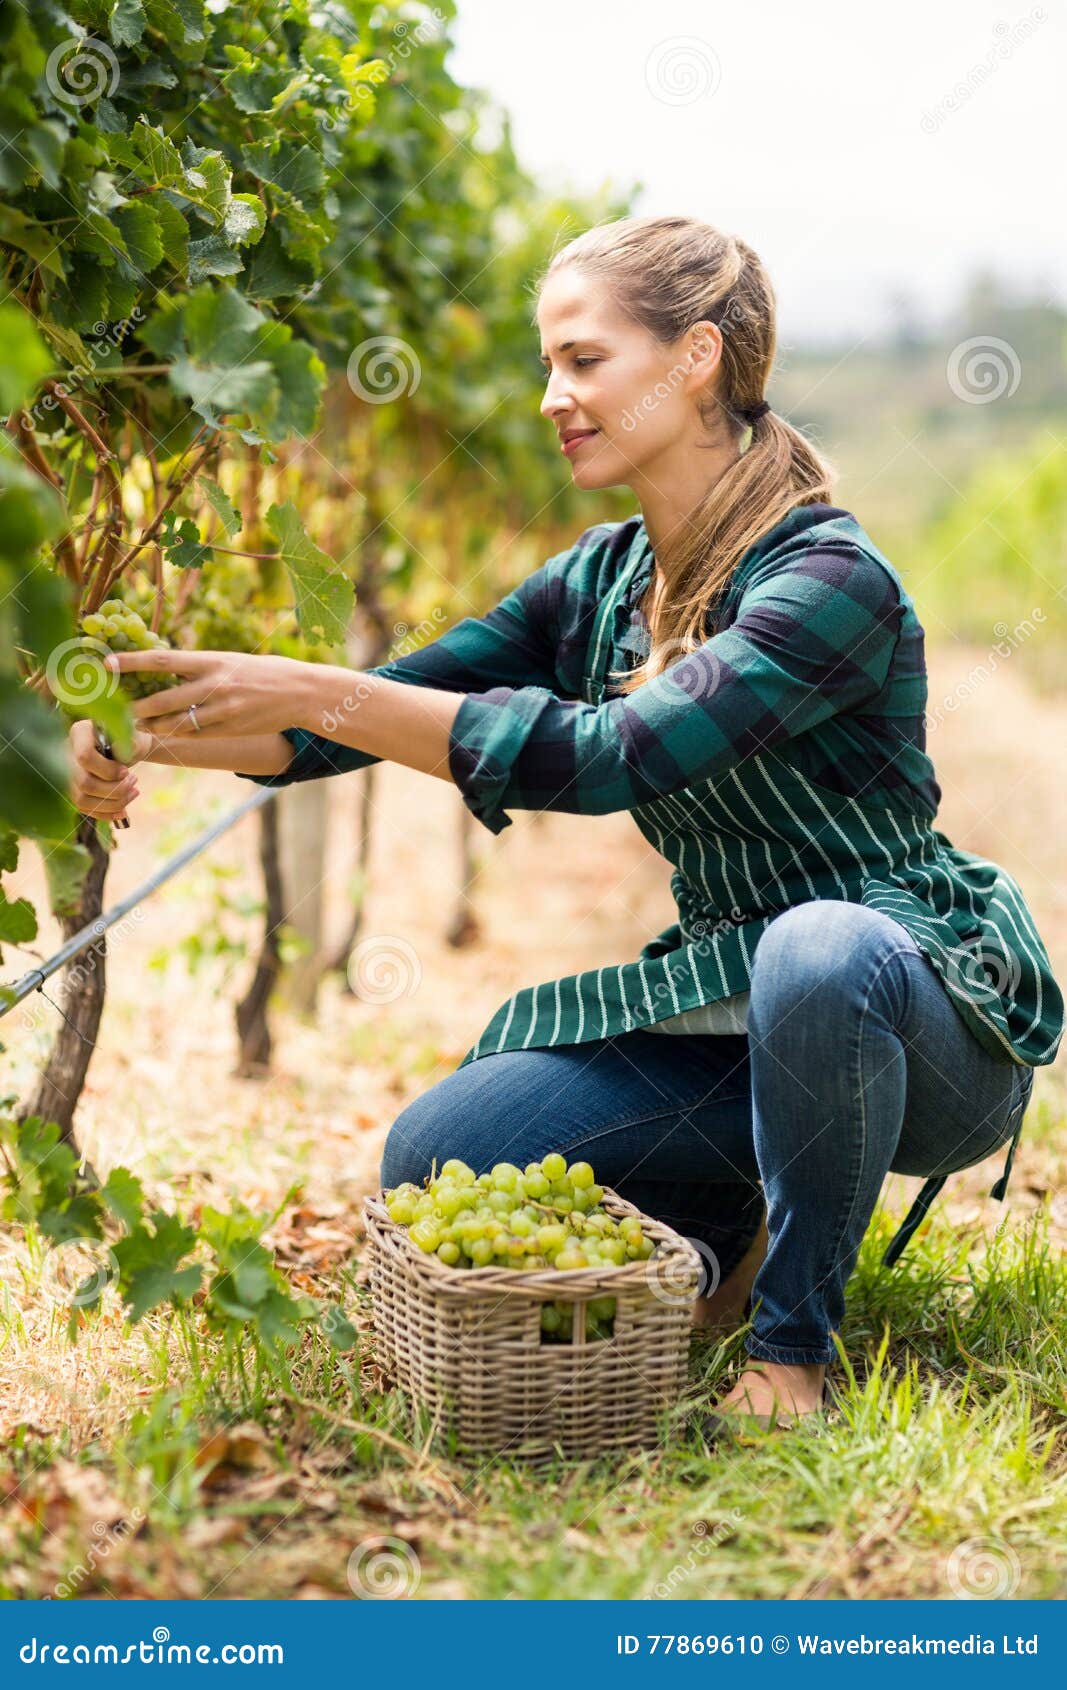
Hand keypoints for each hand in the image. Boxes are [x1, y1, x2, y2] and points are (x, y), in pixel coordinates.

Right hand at [67, 718, 147, 820]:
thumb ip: (129, 742)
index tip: (125, 772)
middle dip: (114, 789)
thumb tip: (123, 749)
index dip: (107, 770)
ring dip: (113, 802)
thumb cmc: (128, 740)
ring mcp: (66, 773)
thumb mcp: (132, 736)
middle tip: (134, 781)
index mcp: (79, 733)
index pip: (84, 757)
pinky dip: (106, 812)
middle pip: (84, 783)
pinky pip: (84, 808)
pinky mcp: (73, 789)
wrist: (127, 748)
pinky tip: (123, 810)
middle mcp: (66, 752)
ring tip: (133, 792)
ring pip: (82, 799)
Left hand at [102, 649, 314, 741]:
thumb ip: (200, 667)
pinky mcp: (230, 729)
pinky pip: (195, 735)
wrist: (301, 692)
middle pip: (162, 699)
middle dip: (135, 708)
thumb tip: (167, 667)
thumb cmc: (263, 672)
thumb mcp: (230, 661)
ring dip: (154, 727)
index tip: (107, 663)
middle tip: (116, 711)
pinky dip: (178, 734)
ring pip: (176, 723)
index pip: (162, 659)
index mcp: (211, 661)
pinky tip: (169, 733)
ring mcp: (222, 710)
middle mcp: (213, 685)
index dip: (131, 661)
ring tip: (139, 727)